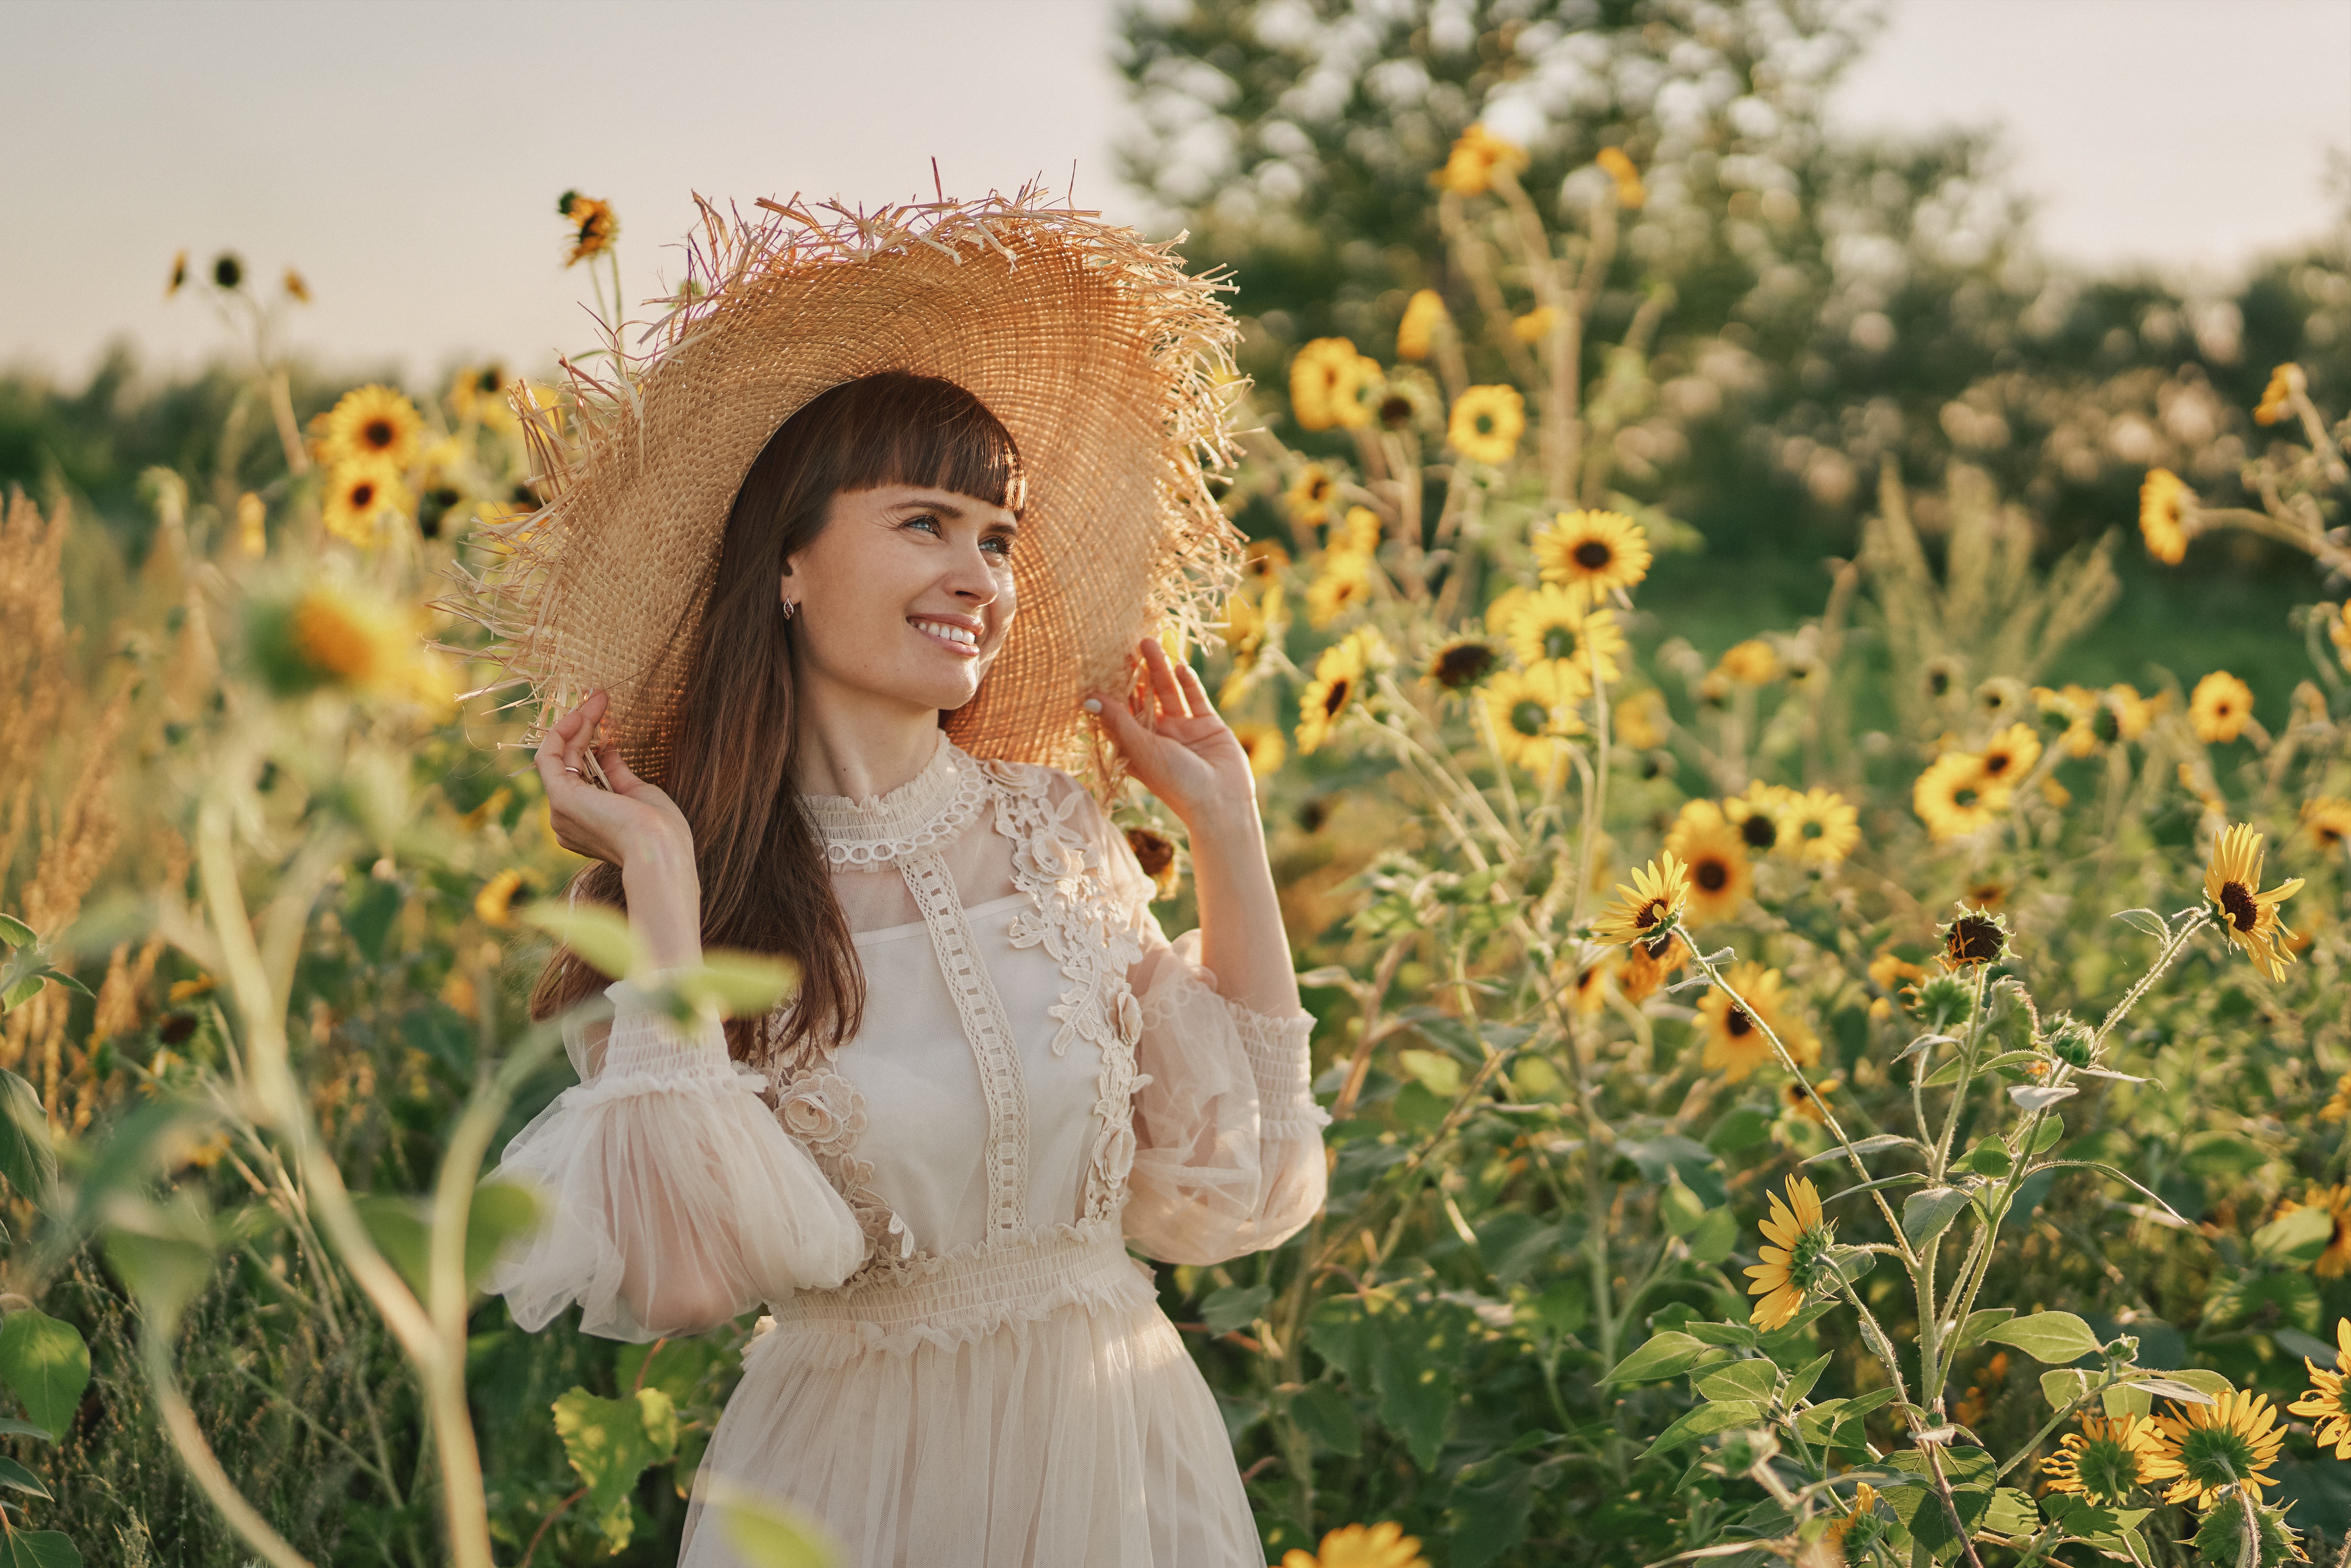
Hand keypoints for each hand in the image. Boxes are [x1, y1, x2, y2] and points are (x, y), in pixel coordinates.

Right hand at [533, 691, 694, 873]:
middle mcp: (564, 820)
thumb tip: (607, 751)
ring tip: (598, 700)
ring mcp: (560, 810)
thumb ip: (617, 774)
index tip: (606, 720)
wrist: (660, 851)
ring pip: (559, 756)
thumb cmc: (659, 830)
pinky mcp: (561, 798)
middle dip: (583, 728)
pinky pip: (551, 756)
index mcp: (583, 824)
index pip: (579, 776)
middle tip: (599, 700)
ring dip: (577, 724)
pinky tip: (582, 714)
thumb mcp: (637, 794)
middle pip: (567, 763)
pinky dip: (564, 732)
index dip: (590, 745)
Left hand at [1084, 638, 1256, 828]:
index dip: (1112, 689)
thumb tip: (1089, 697)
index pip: (1121, 712)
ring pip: (1168, 692)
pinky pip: (1195, 699)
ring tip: (1150, 642)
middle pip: (1144, 697)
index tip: (1101, 663)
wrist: (1221, 804)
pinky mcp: (1208, 725)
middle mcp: (1158, 736)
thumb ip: (1118, 721)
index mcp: (1137, 746)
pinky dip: (1188, 682)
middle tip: (1126, 643)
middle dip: (1136, 672)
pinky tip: (1180, 665)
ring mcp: (1183, 729)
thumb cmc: (1176, 784)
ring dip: (1160, 668)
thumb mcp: (1142, 750)